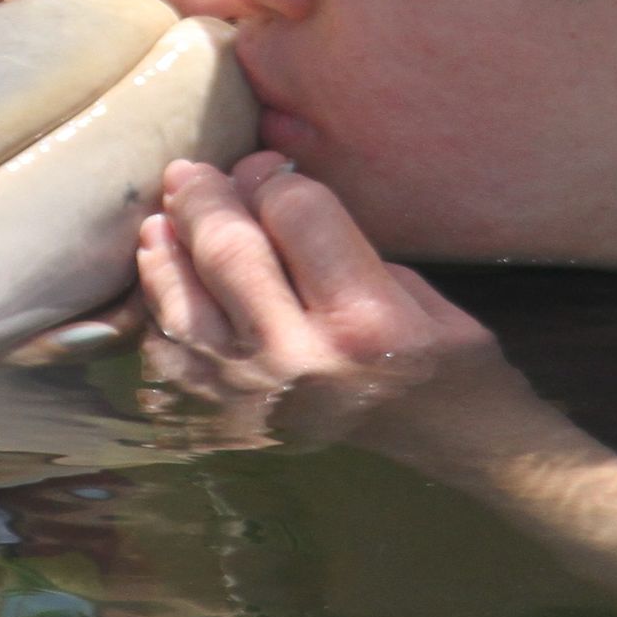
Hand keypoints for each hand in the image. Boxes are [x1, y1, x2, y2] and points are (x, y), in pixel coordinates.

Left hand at [134, 153, 528, 447]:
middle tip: (188, 174)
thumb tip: (258, 180)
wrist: (455, 448)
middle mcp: (303, 358)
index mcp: (365, 318)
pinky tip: (166, 286)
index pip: (294, 214)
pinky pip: (175, 361)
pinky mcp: (235, 423)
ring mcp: (259, 397)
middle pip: (228, 253)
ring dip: (164, 255)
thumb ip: (333, 238)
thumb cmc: (444, 356)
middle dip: (202, 199)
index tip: (267, 168)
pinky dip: (161, 318)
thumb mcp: (413, 284)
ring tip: (161, 221)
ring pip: (183, 309)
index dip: (272, 178)